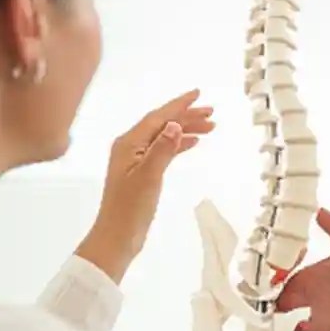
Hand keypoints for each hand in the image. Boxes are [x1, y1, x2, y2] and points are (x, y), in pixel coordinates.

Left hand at [77, 88, 214, 282]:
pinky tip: (192, 143)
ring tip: (210, 127)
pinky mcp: (141, 172)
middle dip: (186, 116)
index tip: (199, 94)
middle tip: (212, 113)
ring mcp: (135, 159)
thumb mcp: (148, 177)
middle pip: (162, 124)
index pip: (158, 117)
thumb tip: (175, 124)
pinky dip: (178, 144)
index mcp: (128, 143)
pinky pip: (163, 149)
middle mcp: (130, 146)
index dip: (179, 105)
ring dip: (186, 129)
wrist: (117, 236)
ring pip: (164, 136)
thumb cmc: (130, 208)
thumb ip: (162, 149)